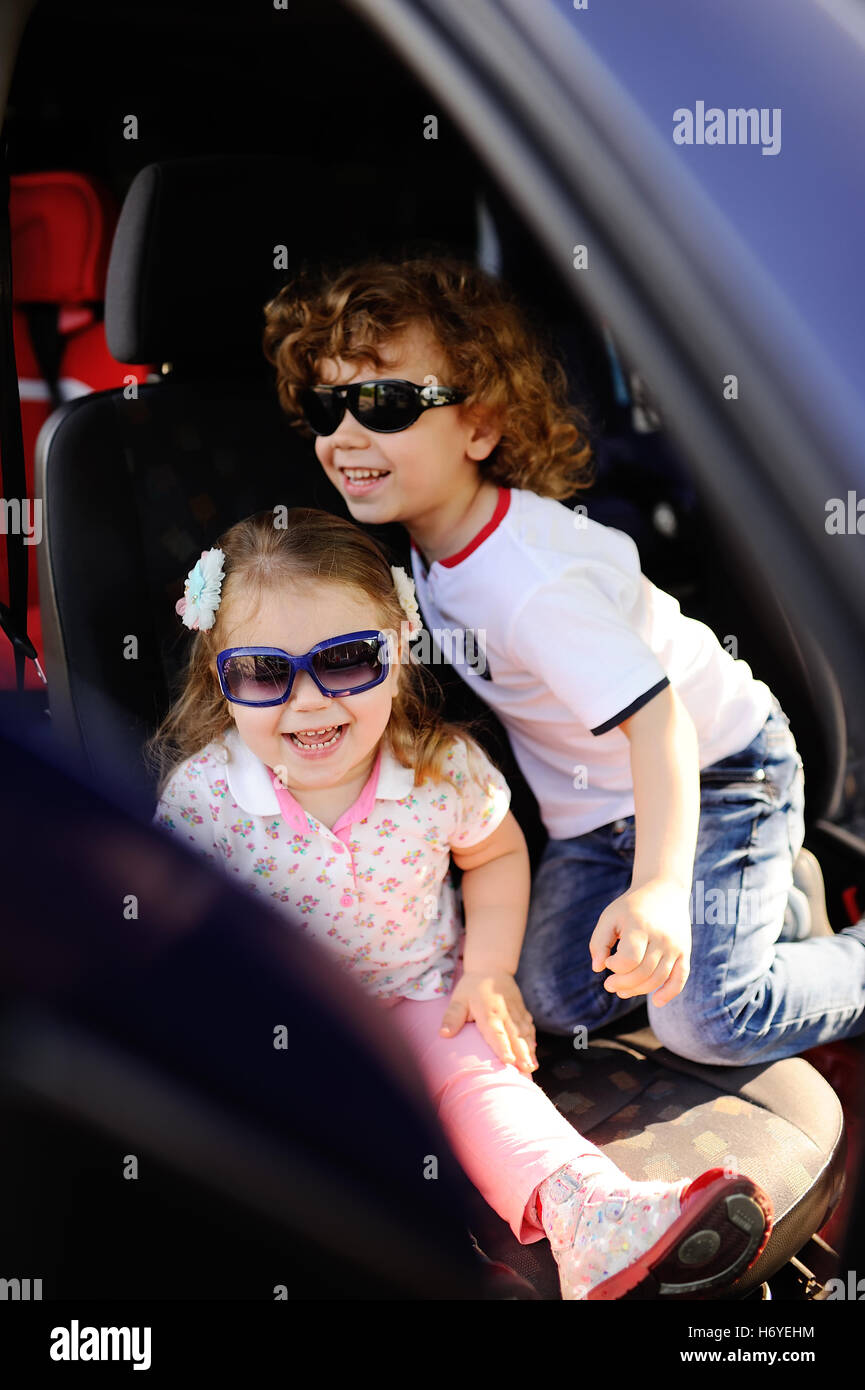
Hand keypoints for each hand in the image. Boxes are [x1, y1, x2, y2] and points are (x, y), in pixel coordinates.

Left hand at [440, 972, 538, 1073]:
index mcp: (489, 1013)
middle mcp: (505, 1014)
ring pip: (525, 1033)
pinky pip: (529, 1027)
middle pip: (515, 1037)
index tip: (509, 1061)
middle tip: (526, 1070)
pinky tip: (534, 1052)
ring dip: (530, 1050)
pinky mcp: (522, 1011)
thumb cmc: (472, 987)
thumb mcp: (458, 999)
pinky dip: (532, 1040)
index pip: (497, 1033)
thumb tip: (443, 1034)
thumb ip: (452, 1017)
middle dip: (522, 1054)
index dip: (503, 1047)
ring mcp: (516, 1013)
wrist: (492, 967)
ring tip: (532, 1067)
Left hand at [589, 878, 691, 1005]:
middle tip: (609, 985)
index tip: (608, 962)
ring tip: (622, 991)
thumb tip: (597, 969)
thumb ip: (599, 942)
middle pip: (643, 973)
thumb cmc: (631, 906)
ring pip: (658, 979)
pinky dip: (670, 992)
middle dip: (623, 984)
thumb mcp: (610, 917)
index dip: (615, 967)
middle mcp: (661, 938)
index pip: (629, 959)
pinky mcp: (684, 952)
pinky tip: (657, 1001)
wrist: (664, 890)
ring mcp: (675, 946)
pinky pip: (680, 978)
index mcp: (640, 926)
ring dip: (639, 991)